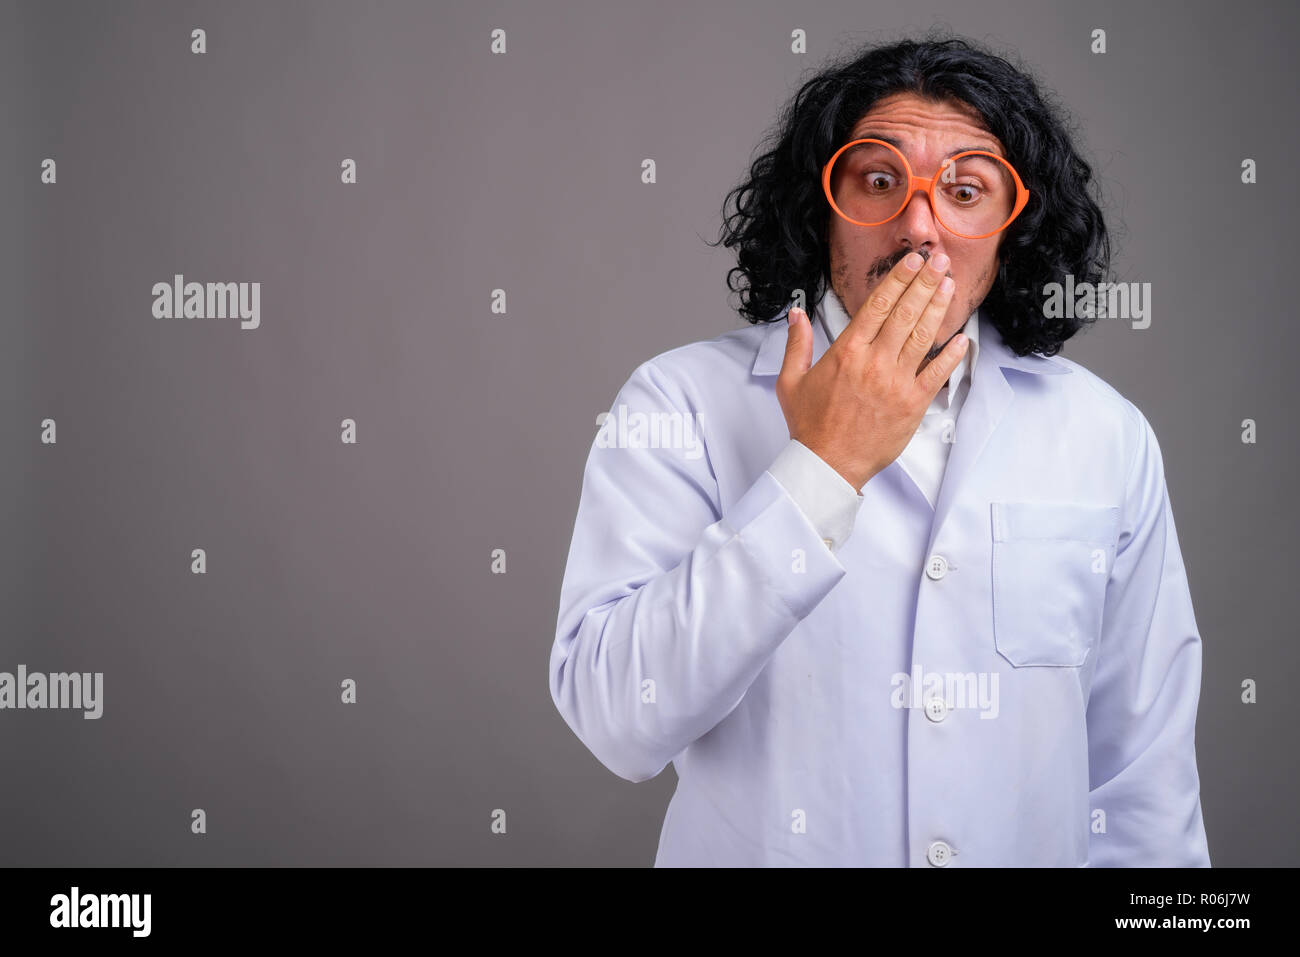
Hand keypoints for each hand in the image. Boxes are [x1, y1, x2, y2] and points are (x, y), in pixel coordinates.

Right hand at [775, 252, 967, 490]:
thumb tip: (796, 314)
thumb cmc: (810, 425)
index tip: (912, 260)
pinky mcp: (913, 404)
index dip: (898, 279)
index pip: (877, 304)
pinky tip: (962, 337)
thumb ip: (797, 344)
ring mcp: (896, 382)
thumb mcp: (791, 381)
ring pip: (923, 336)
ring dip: (938, 307)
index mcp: (847, 352)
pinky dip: (951, 354)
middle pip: (905, 312)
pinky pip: (937, 373)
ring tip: (949, 285)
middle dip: (925, 282)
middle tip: (940, 261)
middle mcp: (874, 362)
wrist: (827, 464)